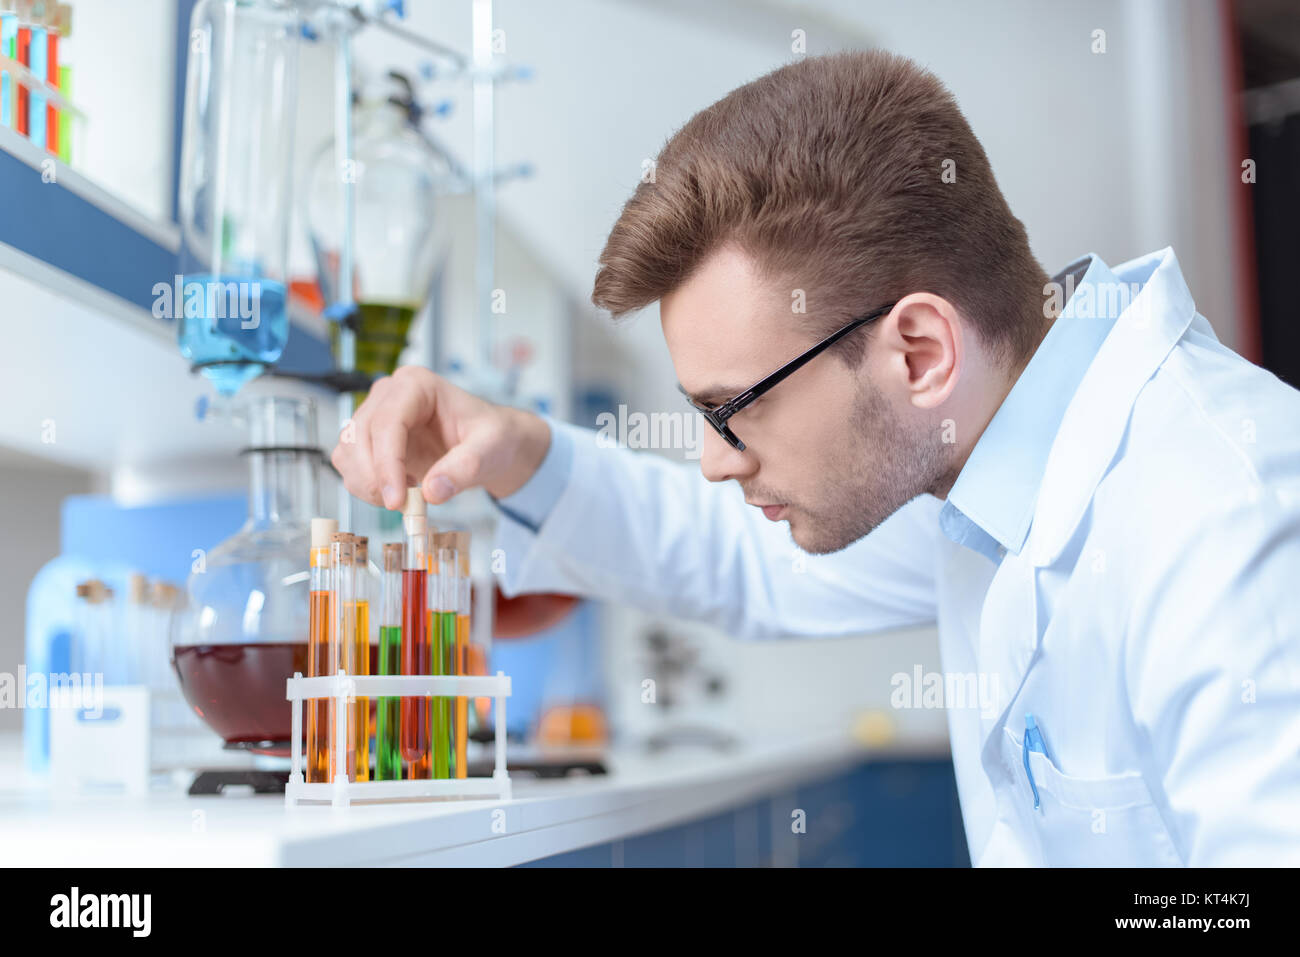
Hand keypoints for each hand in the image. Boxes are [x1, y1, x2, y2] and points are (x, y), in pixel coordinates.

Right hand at [330, 366, 550, 510]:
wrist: (490, 446)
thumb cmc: (492, 437)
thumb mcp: (491, 450)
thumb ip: (465, 468)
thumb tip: (432, 491)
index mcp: (417, 384)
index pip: (387, 423)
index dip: (386, 464)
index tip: (396, 500)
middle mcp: (389, 394)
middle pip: (358, 437)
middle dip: (374, 478)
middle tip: (402, 506)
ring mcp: (375, 416)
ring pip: (347, 452)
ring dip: (368, 484)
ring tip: (406, 497)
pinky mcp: (370, 441)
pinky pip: (350, 466)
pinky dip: (367, 487)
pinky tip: (398, 492)